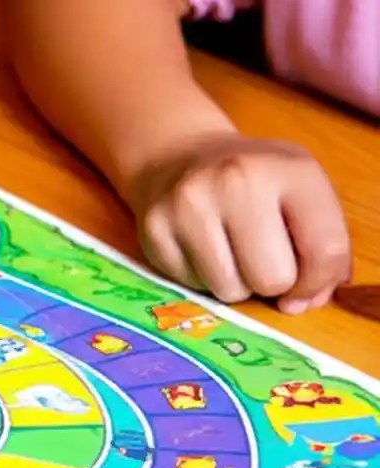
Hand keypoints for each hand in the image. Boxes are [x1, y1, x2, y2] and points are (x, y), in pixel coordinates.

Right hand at [131, 134, 350, 313]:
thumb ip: (322, 245)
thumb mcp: (302, 190)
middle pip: (273, 278)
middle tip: (262, 260)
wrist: (180, 155)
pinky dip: (201, 278)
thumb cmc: (253, 181)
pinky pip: (192, 287)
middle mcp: (236, 181)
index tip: (305, 284)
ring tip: (229, 252)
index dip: (318, 282)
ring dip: (235, 283)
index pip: (324, 250)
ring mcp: (189, 205)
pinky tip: (200, 247)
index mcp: (289, 169)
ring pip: (230, 291)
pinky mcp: (154, 230)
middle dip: (272, 283)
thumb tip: (304, 302)